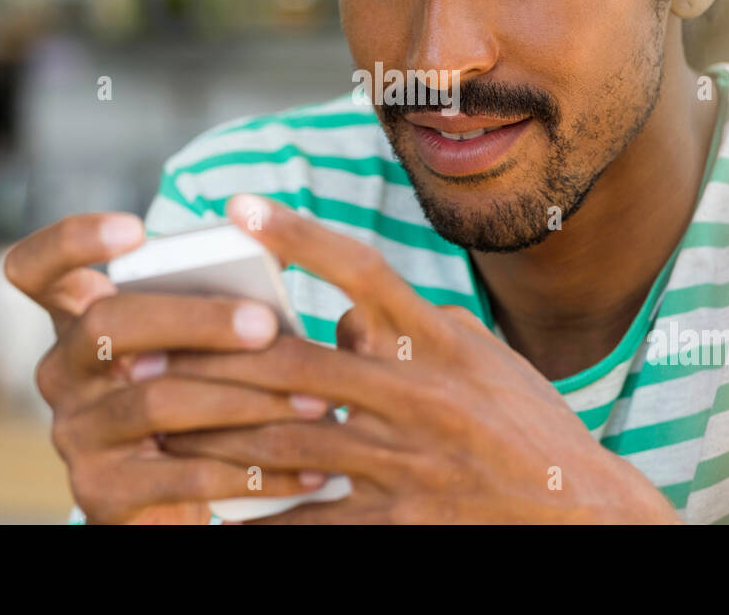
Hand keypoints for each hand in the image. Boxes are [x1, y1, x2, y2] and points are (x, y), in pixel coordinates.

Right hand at [4, 213, 334, 523]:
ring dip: (244, 398)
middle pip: (108, 323)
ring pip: (156, 400)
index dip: (73, 239)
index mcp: (78, 320)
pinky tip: (304, 470)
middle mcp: (62, 372)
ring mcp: (74, 433)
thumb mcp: (197, 349)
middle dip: (196, 318)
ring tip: (311, 401)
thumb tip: (281, 259)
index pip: (38, 268)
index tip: (136, 229)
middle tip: (266, 323)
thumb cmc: (198, 404)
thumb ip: (219, 301)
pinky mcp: (99, 492)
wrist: (168, 506)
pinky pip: (184, 474)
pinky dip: (252, 471)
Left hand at [160, 194, 681, 523]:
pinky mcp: (400, 523)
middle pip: (296, 361)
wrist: (584, 513)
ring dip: (212, 429)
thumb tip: (337, 318)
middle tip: (143, 343)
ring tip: (153, 418)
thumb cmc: (528, 426)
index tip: (239, 206)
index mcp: (442, 339)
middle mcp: (420, 393)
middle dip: (213, 352)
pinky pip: (310, 521)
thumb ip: (406, 330)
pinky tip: (207, 509)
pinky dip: (255, 516)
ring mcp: (408, 462)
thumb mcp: (480, 358)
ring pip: (287, 440)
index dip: (299, 234)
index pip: (363, 269)